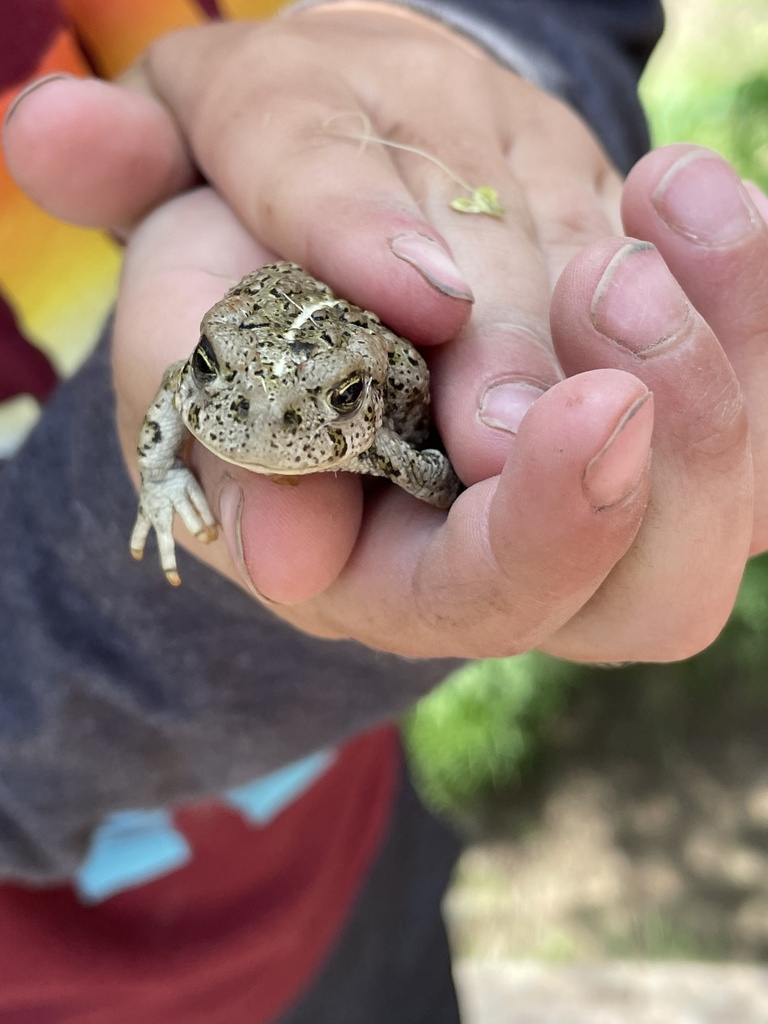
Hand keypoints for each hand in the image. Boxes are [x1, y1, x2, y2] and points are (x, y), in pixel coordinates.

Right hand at [3, 7, 763, 661]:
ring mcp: (600, 483)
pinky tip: (691, 196)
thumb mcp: (184, 305)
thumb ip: (184, 346)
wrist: (324, 246)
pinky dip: (751, 296)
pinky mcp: (662, 403)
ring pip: (736, 490)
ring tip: (667, 203)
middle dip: (672, 440)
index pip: (485, 598)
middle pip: (654, 579)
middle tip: (618, 281)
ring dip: (730, 348)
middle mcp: (508, 545)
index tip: (569, 408)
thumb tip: (187, 382)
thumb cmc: (239, 291)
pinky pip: (758, 388)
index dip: (538, 526)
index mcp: (379, 565)